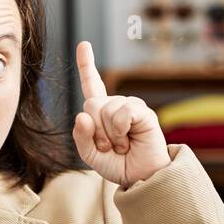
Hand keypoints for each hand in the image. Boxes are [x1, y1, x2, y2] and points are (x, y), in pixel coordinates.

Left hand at [72, 41, 171, 188]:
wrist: (141, 178)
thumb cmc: (119, 166)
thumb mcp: (91, 155)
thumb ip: (81, 137)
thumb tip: (82, 116)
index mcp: (102, 114)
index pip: (92, 85)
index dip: (87, 65)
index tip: (84, 44)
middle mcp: (116, 106)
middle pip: (91, 104)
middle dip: (95, 131)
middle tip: (109, 147)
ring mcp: (130, 107)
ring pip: (105, 109)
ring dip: (109, 135)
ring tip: (121, 146)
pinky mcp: (142, 112)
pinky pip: (121, 112)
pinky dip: (120, 130)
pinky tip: (129, 140)